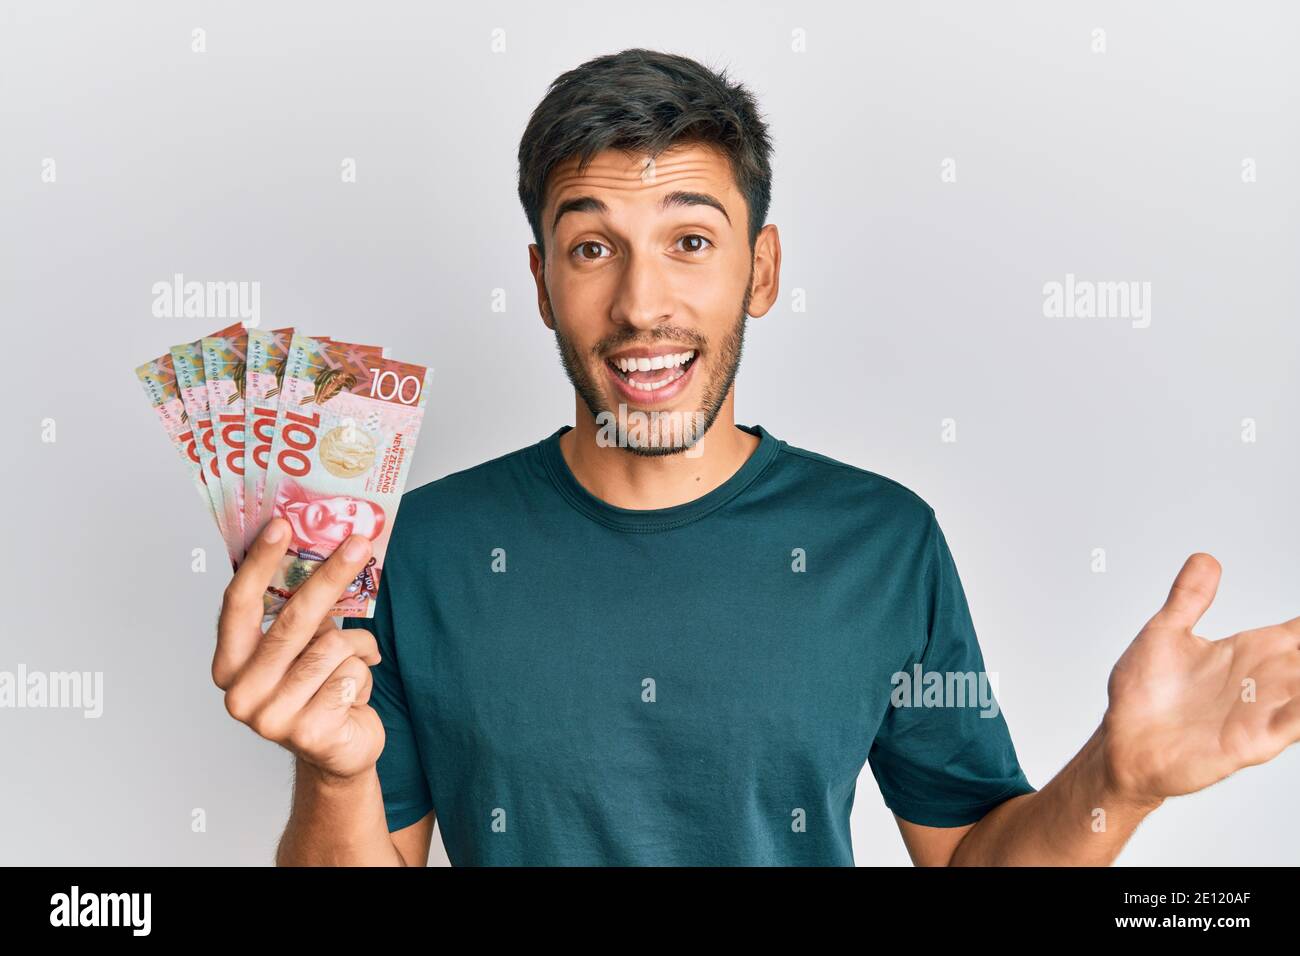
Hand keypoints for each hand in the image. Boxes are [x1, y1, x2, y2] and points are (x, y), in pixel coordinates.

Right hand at [212, 518, 384, 781]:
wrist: (340, 752)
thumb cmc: (318, 690)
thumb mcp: (303, 647)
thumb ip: (297, 611)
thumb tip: (319, 547)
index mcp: (230, 665)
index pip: (239, 605)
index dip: (260, 563)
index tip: (281, 524)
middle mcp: (241, 693)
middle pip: (293, 619)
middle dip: (331, 576)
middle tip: (359, 542)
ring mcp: (271, 718)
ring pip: (331, 647)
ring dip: (356, 648)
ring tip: (356, 662)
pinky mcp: (308, 733)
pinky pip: (350, 675)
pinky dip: (363, 676)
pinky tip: (353, 694)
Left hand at [1102, 552, 1299, 803]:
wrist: (1121, 742)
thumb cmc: (1143, 693)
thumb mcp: (1165, 633)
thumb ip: (1189, 598)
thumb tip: (1206, 557)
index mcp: (1249, 651)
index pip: (1299, 631)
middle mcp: (1263, 681)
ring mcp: (1260, 712)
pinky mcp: (1249, 743)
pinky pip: (1291, 726)